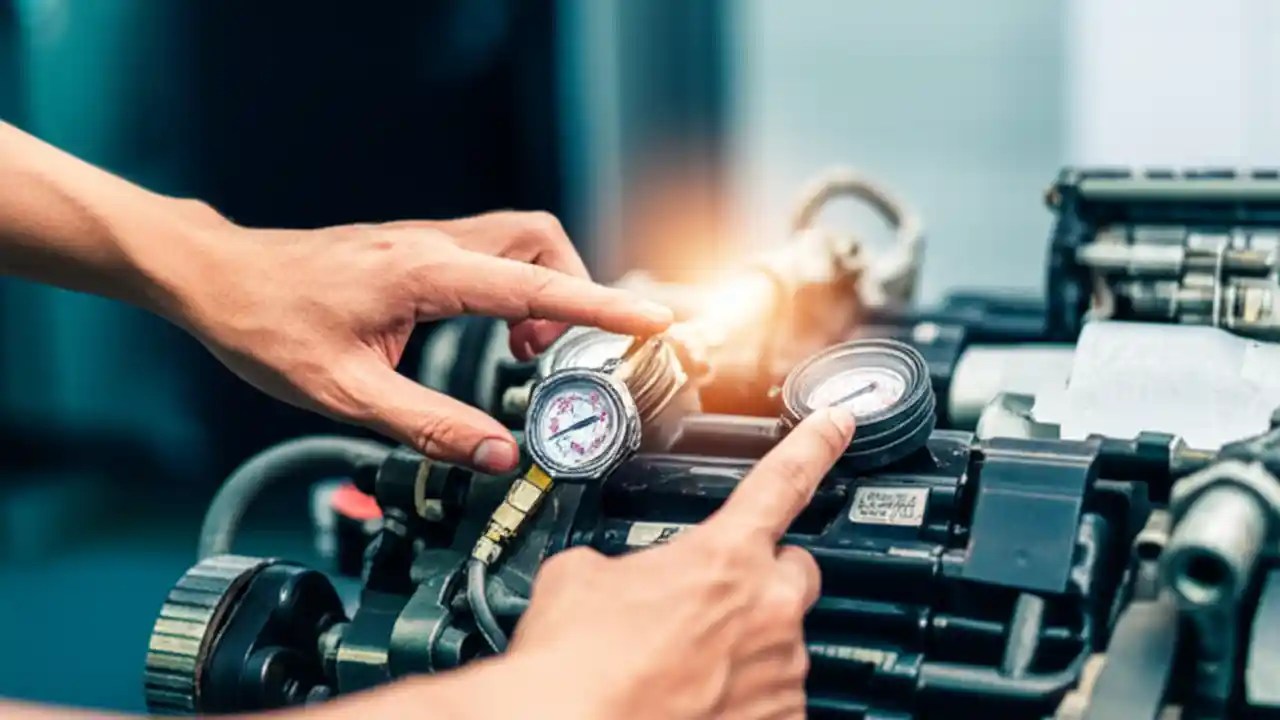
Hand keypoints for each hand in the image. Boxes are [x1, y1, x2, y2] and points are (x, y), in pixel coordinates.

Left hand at [168, 208, 671, 471]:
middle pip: (542, 240)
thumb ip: (429, 425)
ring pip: (521, 240)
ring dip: (545, 288)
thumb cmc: (268, 326)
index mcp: (424, 275)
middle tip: (558, 353)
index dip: (602, 306)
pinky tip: (490, 332)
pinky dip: (514, 288)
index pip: (536, 286)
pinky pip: (492, 254)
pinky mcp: (417, 248)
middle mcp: (433, 245)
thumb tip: (499, 453)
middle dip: (575, 290)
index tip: (653, 320)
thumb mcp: (345, 393)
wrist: (218, 279)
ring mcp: (425, 240)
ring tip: (525, 349)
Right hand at [504, 406, 856, 719]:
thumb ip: (618, 563)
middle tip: (709, 604)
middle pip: (794, 574)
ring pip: (781, 645)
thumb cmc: (575, 669)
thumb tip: (608, 576)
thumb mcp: (577, 579)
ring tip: (682, 667)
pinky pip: (775, 703)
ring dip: (744, 649)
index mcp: (724, 556)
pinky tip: (696, 703)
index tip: (838, 423)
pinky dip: (742, 702)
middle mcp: (768, 611)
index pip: (784, 480)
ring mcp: (780, 675)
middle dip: (760, 581)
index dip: (816, 445)